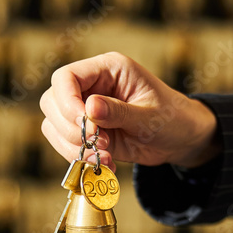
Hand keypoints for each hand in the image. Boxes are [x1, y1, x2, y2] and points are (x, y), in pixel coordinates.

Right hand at [39, 52, 220, 169]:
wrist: (180, 139)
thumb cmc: (172, 118)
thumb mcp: (151, 115)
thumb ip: (120, 111)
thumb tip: (89, 107)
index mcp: (107, 69)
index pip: (66, 77)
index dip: (66, 101)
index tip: (84, 124)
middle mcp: (91, 86)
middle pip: (52, 101)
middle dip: (69, 127)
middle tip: (97, 143)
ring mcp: (85, 110)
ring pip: (53, 125)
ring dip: (71, 145)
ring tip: (102, 156)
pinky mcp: (86, 132)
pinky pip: (65, 144)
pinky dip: (77, 156)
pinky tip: (102, 162)